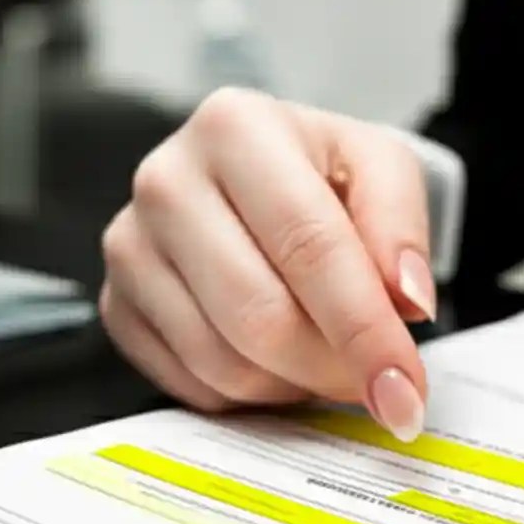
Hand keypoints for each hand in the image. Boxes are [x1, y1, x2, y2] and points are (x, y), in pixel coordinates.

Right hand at [99, 88, 434, 440]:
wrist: (262, 175)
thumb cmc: (322, 172)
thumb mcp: (382, 167)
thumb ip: (402, 226)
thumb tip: (406, 301)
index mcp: (236, 128)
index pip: (309, 248)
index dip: (364, 330)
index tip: (404, 389)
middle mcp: (167, 181)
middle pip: (260, 317)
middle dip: (333, 368)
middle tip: (380, 383)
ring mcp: (130, 247)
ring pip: (223, 363)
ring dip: (295, 384)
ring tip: (330, 356)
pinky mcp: (117, 304)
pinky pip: (192, 387)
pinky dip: (252, 394)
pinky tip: (281, 360)